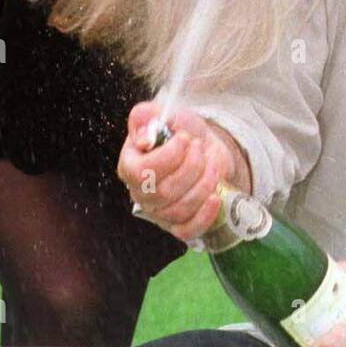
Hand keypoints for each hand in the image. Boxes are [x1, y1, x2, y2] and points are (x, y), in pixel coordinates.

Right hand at [117, 100, 239, 240]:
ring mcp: (159, 212)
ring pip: (179, 209)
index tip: (185, 138)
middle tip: (200, 148)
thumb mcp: (169, 116)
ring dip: (203, 184)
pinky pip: (188, 230)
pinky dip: (205, 215)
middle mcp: (140, 192)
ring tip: (211, 164)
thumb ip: (148, 117)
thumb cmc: (184, 134)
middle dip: (191, 167)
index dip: (168, 156)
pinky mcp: (178, 225)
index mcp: (130, 165)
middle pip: (163, 192)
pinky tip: (214, 196)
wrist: (206, 150)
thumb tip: (144, 138)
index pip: (140, 172)